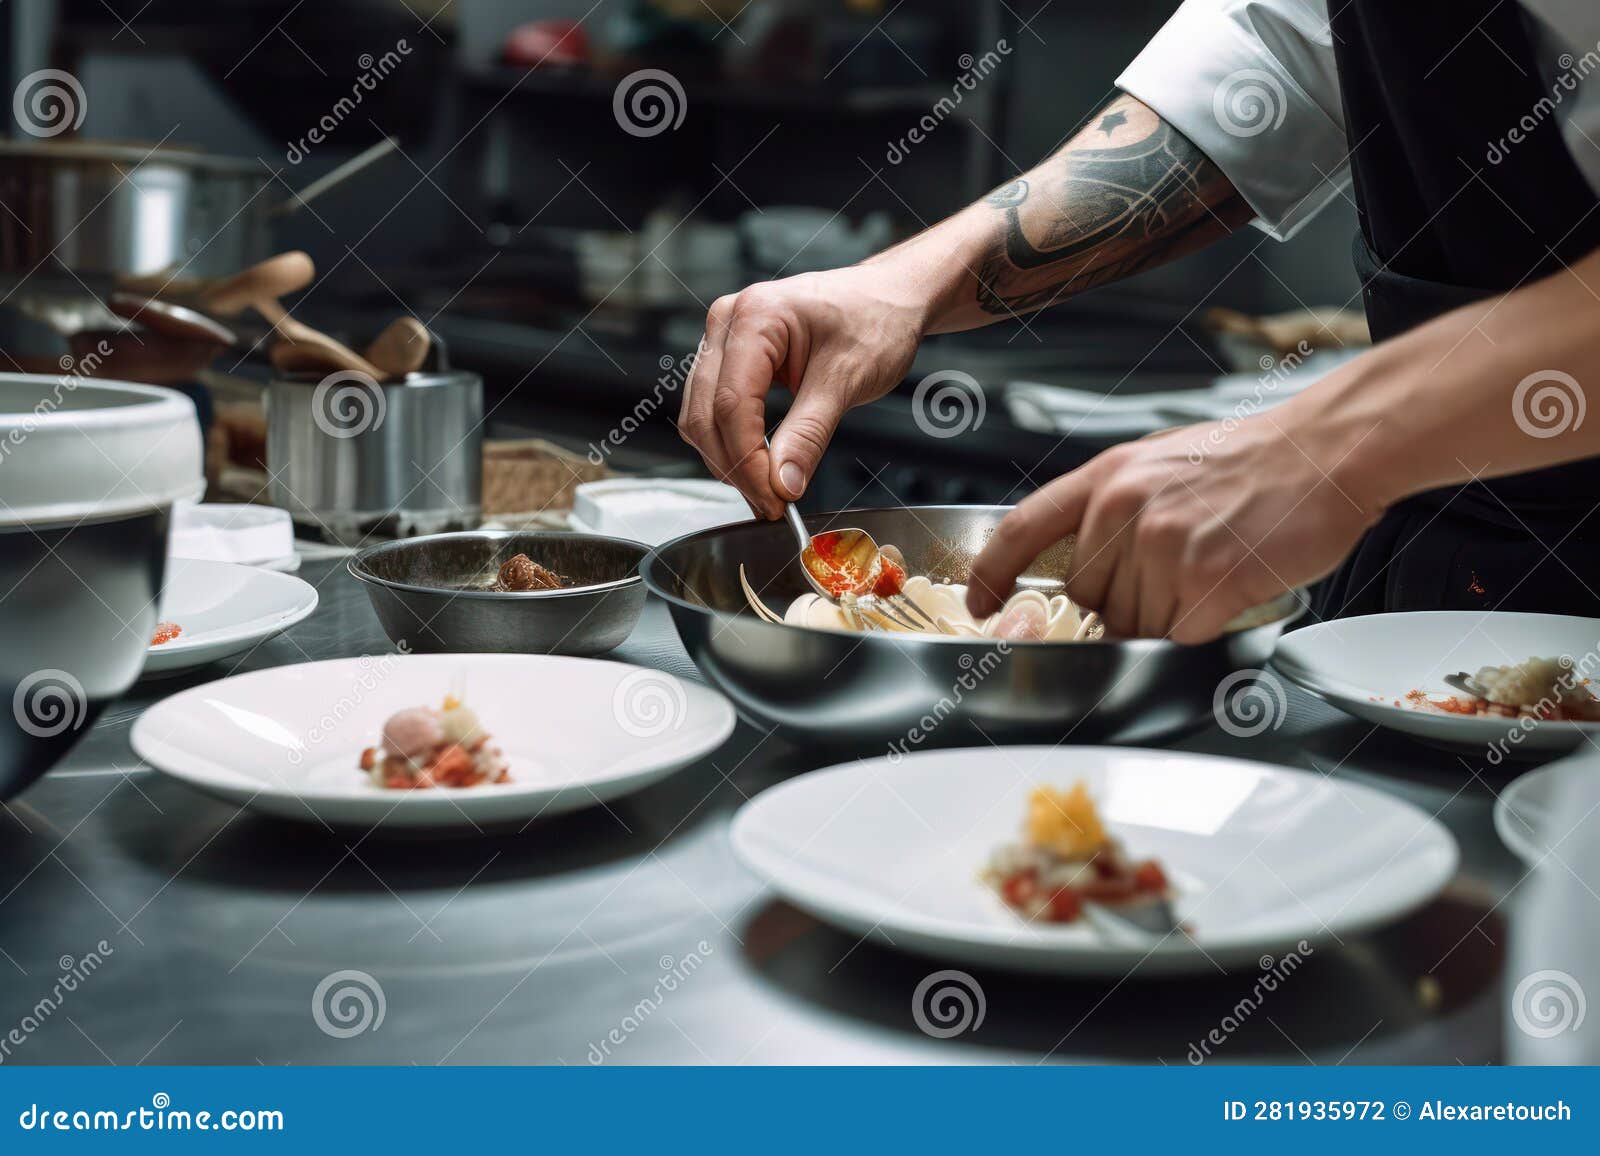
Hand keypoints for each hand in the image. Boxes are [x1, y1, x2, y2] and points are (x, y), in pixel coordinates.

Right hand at [678, 266, 924, 517]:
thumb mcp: (847, 380)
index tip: (774, 499)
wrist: (887, 299)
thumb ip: (809, 434)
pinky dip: (731, 444)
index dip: (747, 461)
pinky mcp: (731, 357)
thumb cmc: (875, 320)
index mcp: (755, 316)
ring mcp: (724, 338)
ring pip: (702, 416)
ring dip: (728, 460)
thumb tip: (783, 483)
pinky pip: (713, 409)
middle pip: (707, 414)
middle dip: (735, 467)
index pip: (731, 404)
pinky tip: (758, 466)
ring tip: (767, 491)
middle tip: (771, 505)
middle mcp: (728, 322)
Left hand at [966, 414, 1382, 640]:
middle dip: (1118, 603)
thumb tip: (1082, 560)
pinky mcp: (1209, 582)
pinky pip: (1177, 636)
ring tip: (1204, 573)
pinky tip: (1223, 592)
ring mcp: (1167, 547)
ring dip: (1162, 617)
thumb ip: (1111, 506)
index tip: (982, 602)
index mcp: (1108, 476)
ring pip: (1132, 623)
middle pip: (1087, 596)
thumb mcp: (1158, 461)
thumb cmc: (1250, 456)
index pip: (1022, 529)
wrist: (1324, 452)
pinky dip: (1198, 629)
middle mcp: (1127, 509)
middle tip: (1167, 577)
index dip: (991, 573)